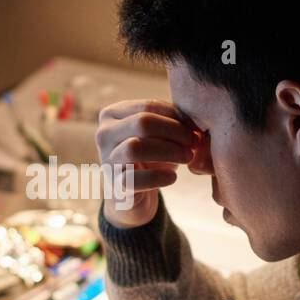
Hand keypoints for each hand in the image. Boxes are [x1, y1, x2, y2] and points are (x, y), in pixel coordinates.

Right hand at [95, 99, 199, 227]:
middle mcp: (103, 134)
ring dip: (168, 151)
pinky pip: (135, 179)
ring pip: (135, 148)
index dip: (176, 115)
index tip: (195, 127)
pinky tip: (173, 177)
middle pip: (141, 123)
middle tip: (194, 142)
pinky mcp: (113, 185)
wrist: (134, 193)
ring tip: (187, 157)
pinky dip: (159, 177)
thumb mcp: (158, 134)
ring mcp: (106, 160)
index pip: (147, 106)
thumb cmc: (150, 156)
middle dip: (174, 131)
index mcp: (112, 114)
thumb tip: (195, 122)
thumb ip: (172, 122)